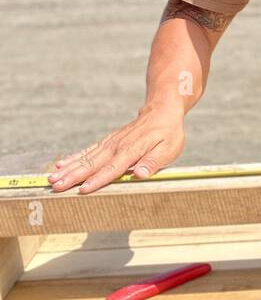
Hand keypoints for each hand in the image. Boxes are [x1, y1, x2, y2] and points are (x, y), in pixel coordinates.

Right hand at [47, 106, 185, 193]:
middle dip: (73, 176)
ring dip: (69, 169)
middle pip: (92, 164)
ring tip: (52, 178)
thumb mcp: (169, 148)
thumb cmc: (168, 132)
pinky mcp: (108, 142)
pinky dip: (74, 158)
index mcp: (132, 150)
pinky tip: (62, 165)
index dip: (97, 180)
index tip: (83, 190)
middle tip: (56, 186)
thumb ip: (153, 162)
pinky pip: (88, 151)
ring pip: (86, 157)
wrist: (161, 110)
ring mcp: (110, 143)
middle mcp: (117, 146)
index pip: (112, 168)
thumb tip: (140, 174)